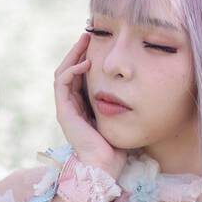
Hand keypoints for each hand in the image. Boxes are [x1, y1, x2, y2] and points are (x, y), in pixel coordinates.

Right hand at [54, 32, 126, 178]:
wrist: (106, 167)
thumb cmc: (118, 146)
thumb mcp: (122, 116)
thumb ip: (124, 102)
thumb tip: (138, 84)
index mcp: (84, 106)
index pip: (81, 75)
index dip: (87, 57)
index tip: (100, 42)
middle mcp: (72, 106)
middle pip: (70, 70)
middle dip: (79, 51)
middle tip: (90, 33)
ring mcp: (66, 108)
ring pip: (63, 72)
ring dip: (73, 54)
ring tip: (86, 40)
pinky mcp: (64, 112)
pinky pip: (62, 83)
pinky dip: (72, 70)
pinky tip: (87, 63)